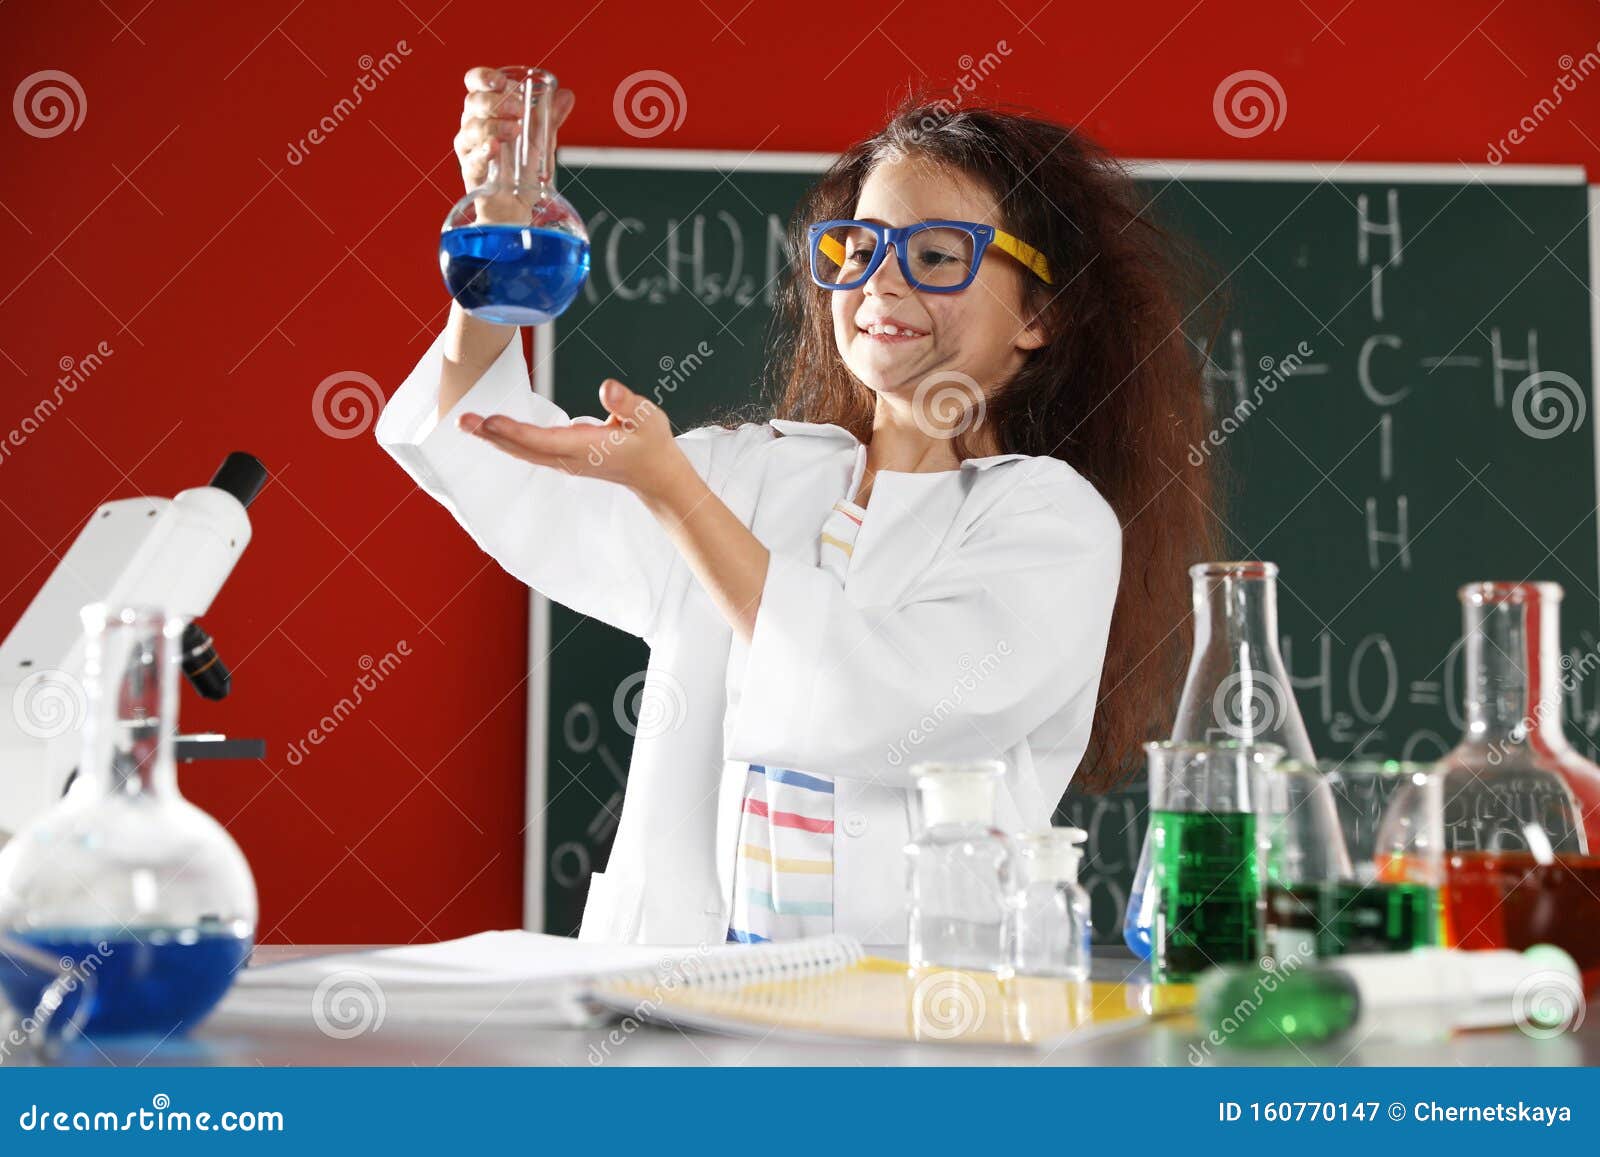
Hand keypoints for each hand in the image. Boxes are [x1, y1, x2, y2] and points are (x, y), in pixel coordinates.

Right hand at [454, 67, 575, 220]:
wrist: (518, 207)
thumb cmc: (521, 171)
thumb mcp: (540, 140)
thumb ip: (551, 117)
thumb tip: (567, 95)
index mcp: (486, 112)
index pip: (474, 84)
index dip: (483, 77)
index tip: (500, 80)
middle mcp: (473, 126)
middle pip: (472, 102)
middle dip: (496, 101)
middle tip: (519, 109)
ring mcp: (469, 149)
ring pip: (472, 127)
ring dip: (495, 124)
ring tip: (516, 130)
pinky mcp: (471, 172)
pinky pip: (471, 158)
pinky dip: (483, 151)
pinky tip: (494, 147)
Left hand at [458, 379, 693, 503]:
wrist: (654, 474)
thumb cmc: (651, 444)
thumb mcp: (647, 418)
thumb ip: (627, 404)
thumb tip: (607, 388)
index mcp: (586, 448)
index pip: (544, 440)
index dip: (515, 431)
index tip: (491, 421)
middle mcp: (568, 458)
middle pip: (523, 447)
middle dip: (491, 434)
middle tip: (462, 420)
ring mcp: (563, 461)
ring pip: (521, 450)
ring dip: (492, 437)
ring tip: (466, 423)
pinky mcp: (561, 458)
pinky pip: (527, 450)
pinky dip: (506, 440)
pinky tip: (489, 430)